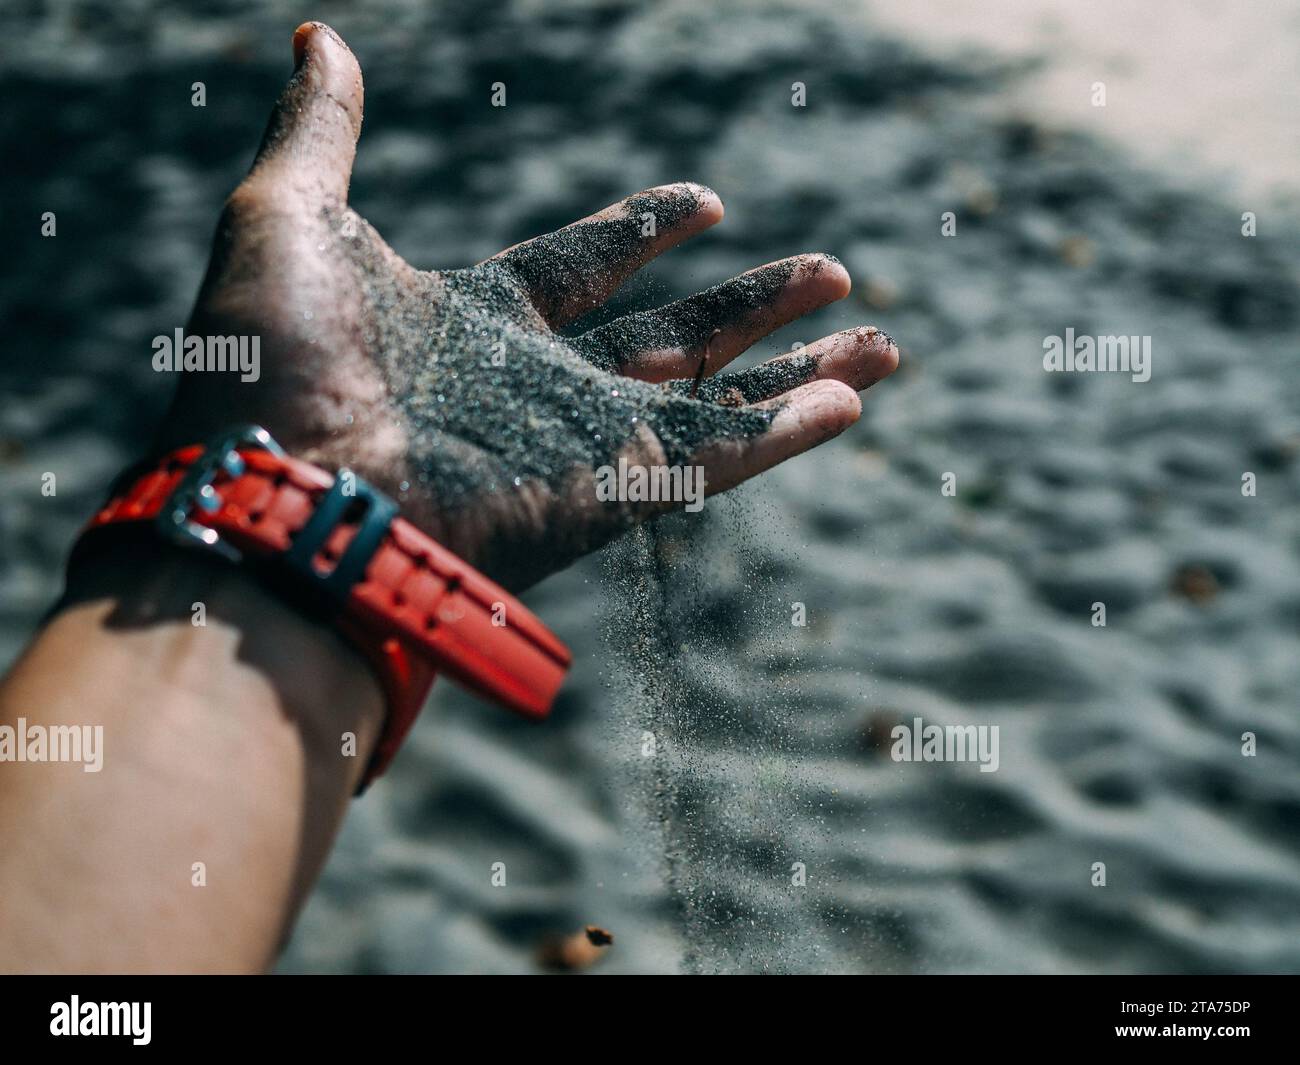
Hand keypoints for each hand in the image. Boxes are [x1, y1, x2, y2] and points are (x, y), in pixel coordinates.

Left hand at [162, 22, 898, 590]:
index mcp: (471, 323)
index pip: (582, 269)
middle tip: (831, 273)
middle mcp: (538, 387)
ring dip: (800, 371)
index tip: (706, 204)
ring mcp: (581, 444)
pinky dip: (788, 432)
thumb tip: (320, 35)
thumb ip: (320, 129)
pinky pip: (720, 457)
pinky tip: (852, 404)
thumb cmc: (265, 363)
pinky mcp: (612, 494)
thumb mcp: (287, 216)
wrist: (273, 494)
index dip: (647, 231)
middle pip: (675, 337)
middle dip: (753, 305)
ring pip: (720, 398)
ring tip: (882, 345)